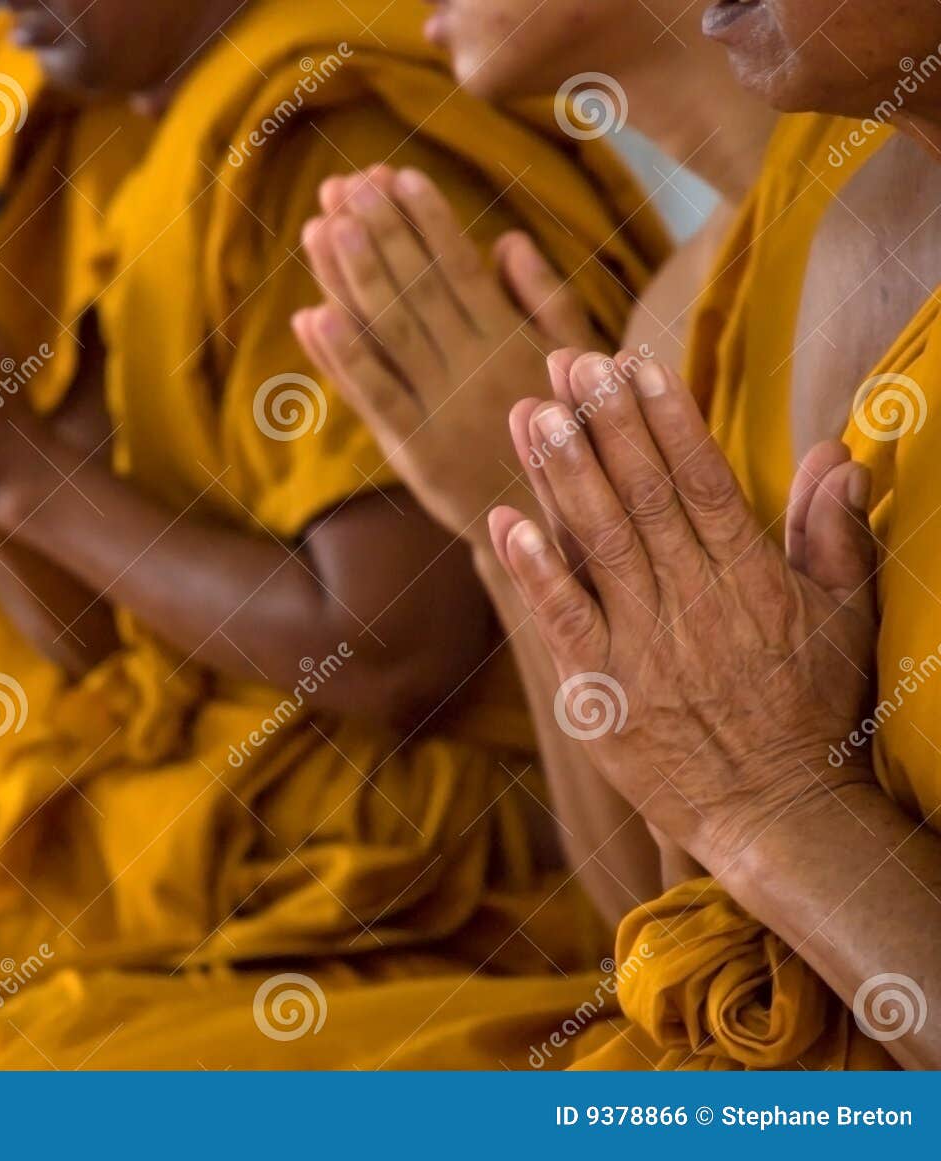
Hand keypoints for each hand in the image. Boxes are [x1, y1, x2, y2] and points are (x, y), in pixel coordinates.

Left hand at [292, 165, 604, 538]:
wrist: (555, 529)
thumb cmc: (569, 435)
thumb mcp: (574, 362)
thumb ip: (543, 299)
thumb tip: (506, 239)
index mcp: (510, 340)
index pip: (460, 267)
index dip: (426, 219)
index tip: (394, 175)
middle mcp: (472, 367)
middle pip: (416, 288)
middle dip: (378, 232)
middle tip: (342, 185)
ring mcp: (439, 406)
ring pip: (389, 332)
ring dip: (350, 278)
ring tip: (321, 226)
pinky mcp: (412, 449)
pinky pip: (373, 397)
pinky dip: (341, 358)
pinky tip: (310, 317)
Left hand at [489, 350, 880, 869]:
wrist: (775, 814)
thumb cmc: (810, 712)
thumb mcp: (843, 619)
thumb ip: (833, 536)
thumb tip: (837, 455)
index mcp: (749, 577)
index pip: (701, 481)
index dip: (666, 418)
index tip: (635, 363)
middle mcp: (693, 602)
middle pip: (641, 496)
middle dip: (604, 424)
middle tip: (568, 362)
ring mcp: (643, 645)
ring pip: (598, 545)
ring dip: (562, 476)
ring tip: (531, 413)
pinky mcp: (601, 691)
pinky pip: (563, 621)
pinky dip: (534, 571)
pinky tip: (503, 520)